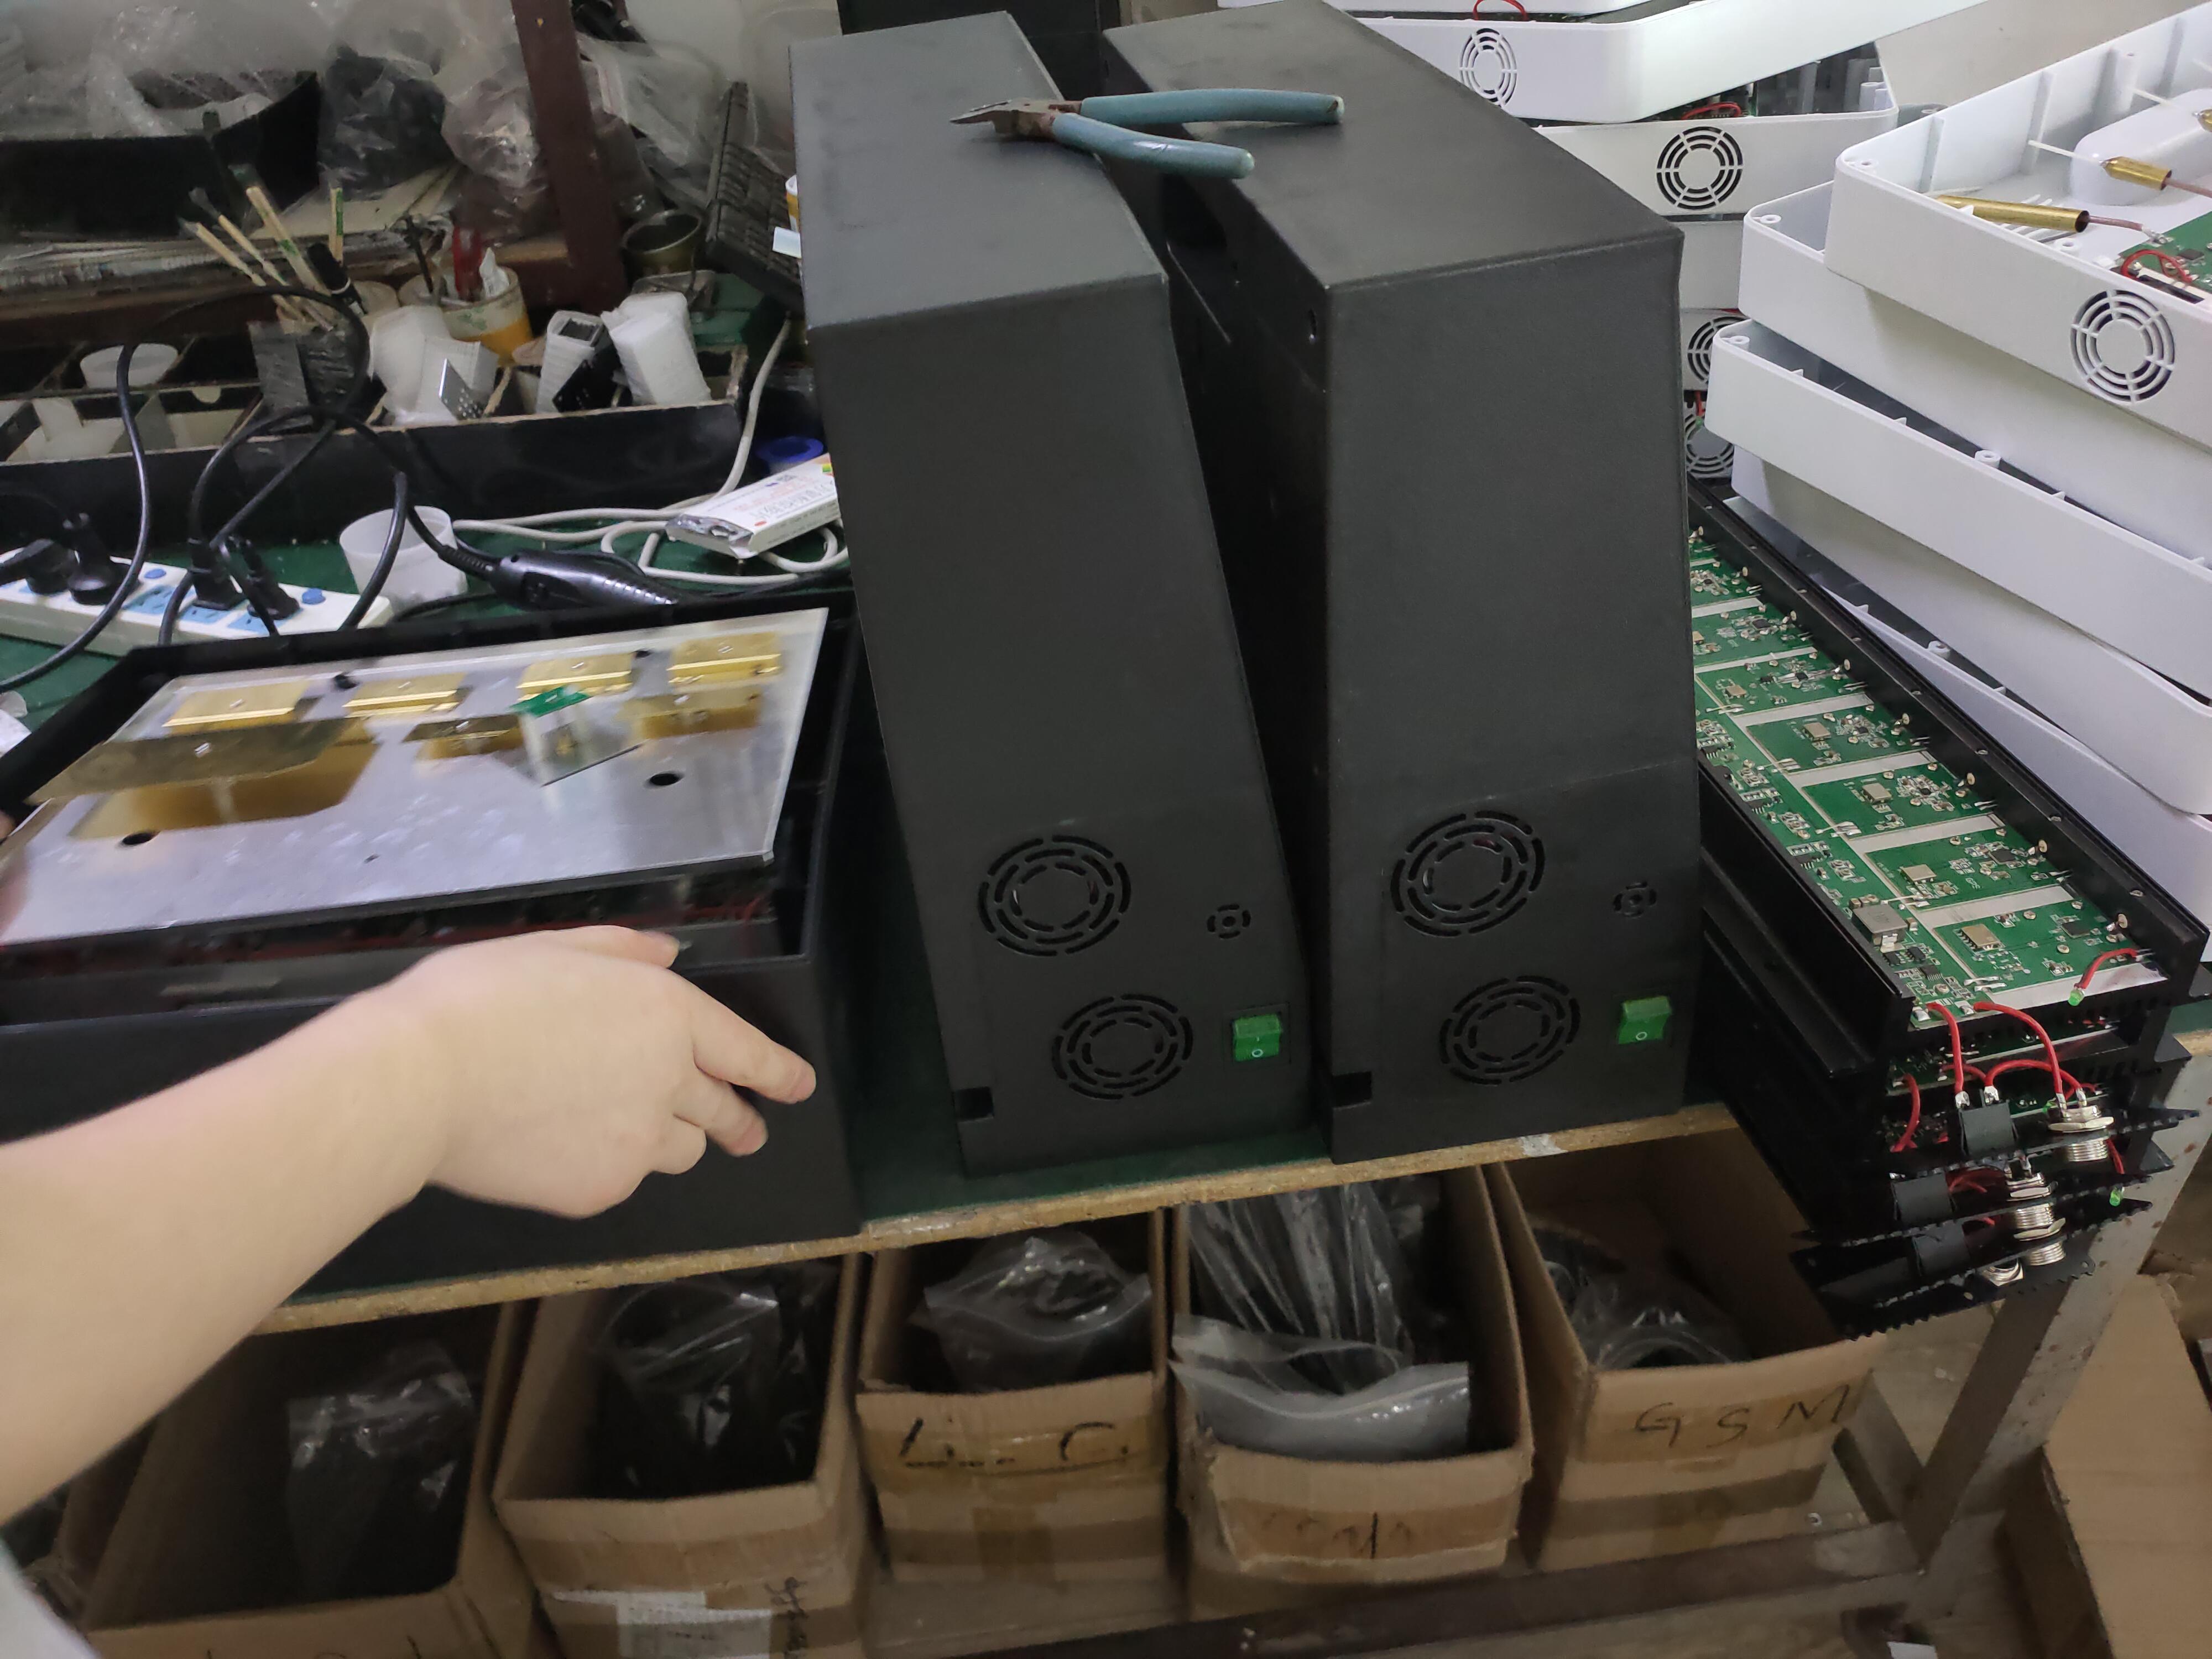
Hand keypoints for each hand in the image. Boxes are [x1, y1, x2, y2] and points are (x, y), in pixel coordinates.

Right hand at [342, 927, 815, 1217]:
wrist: (420, 1080)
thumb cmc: (477, 1000)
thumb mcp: (555, 947)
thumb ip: (623, 953)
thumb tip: (668, 956)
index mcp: (667, 1014)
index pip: (748, 1051)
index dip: (779, 1072)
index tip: (797, 1087)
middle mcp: (671, 1080)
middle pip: (724, 1112)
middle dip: (739, 1121)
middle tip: (745, 1130)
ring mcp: (639, 1142)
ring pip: (681, 1151)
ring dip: (672, 1141)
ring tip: (630, 1130)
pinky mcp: (601, 1189)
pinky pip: (621, 1180)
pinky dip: (606, 1167)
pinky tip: (561, 1148)